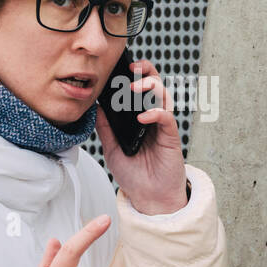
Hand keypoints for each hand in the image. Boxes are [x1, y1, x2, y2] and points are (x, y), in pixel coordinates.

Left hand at [94, 58, 187, 214]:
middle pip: (154, 85)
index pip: (137, 90)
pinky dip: (156, 113)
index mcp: (138, 118)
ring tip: (135, 88)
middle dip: (146, 71)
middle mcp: (152, 118)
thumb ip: (105, 128)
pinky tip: (144, 116)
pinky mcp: (171, 137)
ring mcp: (162, 126)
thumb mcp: (112, 149)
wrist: (149, 198)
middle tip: (133, 68)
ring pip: (163, 95)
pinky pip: (166, 118)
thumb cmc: (134, 175)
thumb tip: (95, 106)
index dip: (131, 76)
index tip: (117, 69)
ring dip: (151, 86)